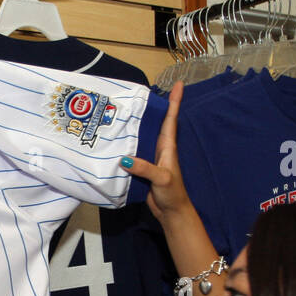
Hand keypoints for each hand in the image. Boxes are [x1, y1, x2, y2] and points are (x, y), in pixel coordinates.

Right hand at [123, 80, 195, 226]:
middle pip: (156, 123)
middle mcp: (160, 148)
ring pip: (142, 136)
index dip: (175, 102)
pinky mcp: (142, 168)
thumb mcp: (161, 178)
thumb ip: (144, 168)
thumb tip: (124, 159)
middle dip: (153, 107)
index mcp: (167, 147)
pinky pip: (133, 152)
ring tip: (124, 110)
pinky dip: (125, 145)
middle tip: (143, 91)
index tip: (179, 84)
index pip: (171, 119)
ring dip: (136, 125)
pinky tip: (115, 140)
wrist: (171, 212)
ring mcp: (151, 158)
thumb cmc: (172, 193)